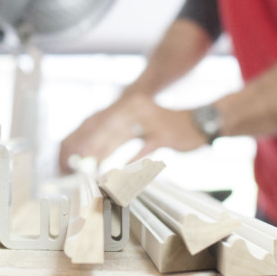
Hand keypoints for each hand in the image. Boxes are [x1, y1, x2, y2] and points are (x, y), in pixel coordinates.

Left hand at [58, 94, 208, 171]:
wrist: (199, 122)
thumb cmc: (167, 126)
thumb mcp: (142, 124)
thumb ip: (121, 134)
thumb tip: (98, 149)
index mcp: (132, 105)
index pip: (104, 120)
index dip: (89, 136)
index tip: (78, 151)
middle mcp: (139, 110)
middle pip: (109, 129)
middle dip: (93, 147)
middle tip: (80, 162)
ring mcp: (151, 122)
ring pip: (123, 138)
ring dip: (106, 153)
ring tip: (94, 166)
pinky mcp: (163, 136)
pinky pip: (143, 149)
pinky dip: (131, 161)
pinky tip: (120, 170)